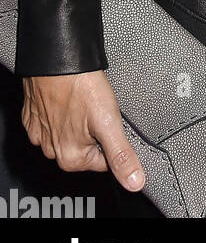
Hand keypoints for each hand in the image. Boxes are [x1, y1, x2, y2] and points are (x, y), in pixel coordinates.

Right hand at [22, 70, 145, 192]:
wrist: (55, 60)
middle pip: (87, 148)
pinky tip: (69, 99)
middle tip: (98, 109)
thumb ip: (121, 155)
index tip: (112, 124)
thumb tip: (135, 181)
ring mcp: (41, 133)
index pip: (104, 162)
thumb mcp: (109, 122)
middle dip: (95, 132)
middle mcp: (52, 150)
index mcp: (71, 158)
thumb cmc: (80, 87)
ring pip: (70, 134)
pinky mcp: (33, 117)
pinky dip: (62, 112)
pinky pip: (53, 121)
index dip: (113, 141)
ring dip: (79, 121)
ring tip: (84, 101)